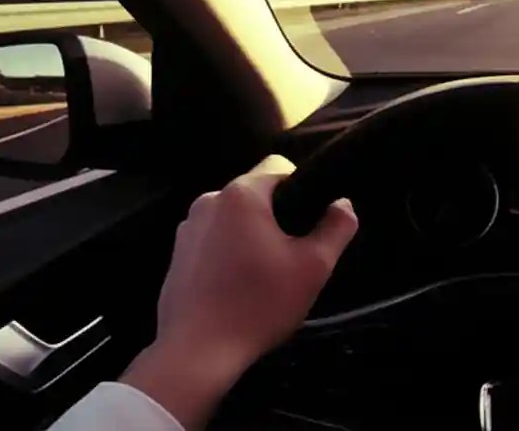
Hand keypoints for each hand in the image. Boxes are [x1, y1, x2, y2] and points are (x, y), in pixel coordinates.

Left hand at [121, 155, 357, 429]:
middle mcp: (207, 201)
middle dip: (277, 216)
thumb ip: (336, 227)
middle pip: (255, 194)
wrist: (197, 352)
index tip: (311, 221)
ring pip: (233, 219)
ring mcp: (186, 229)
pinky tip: (238, 287)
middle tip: (294, 254)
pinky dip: (229, 253)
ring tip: (266, 274)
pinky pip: (213, 241)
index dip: (302, 188)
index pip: (279, 167)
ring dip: (252, 235)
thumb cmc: (259, 304)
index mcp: (241, 195)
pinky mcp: (176, 256)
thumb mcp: (313, 267)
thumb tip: (342, 203)